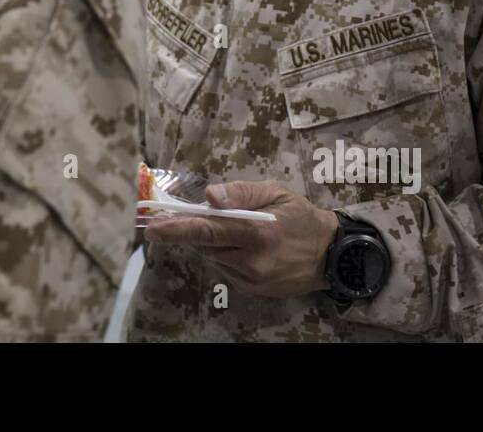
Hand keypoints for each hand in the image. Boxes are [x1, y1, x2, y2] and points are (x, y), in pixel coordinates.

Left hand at [143, 180, 339, 298]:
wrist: (330, 255)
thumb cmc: (301, 216)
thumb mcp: (277, 192)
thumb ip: (242, 192)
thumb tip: (211, 197)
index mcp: (258, 232)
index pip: (208, 230)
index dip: (176, 229)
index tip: (152, 227)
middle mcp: (252, 260)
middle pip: (204, 244)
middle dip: (188, 230)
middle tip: (176, 217)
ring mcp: (252, 279)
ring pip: (212, 257)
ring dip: (209, 241)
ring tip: (229, 228)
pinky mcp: (252, 290)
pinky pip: (224, 269)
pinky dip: (223, 254)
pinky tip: (239, 245)